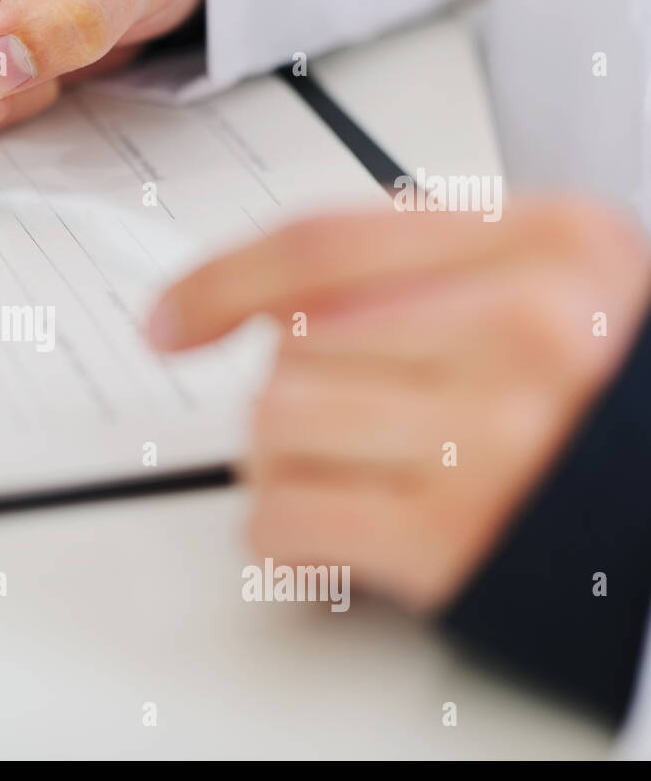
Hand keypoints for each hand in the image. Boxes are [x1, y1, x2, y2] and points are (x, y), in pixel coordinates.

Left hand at [147, 202, 650, 611]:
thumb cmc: (610, 412)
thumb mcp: (562, 291)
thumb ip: (435, 263)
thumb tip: (270, 293)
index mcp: (551, 246)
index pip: (329, 242)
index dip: (225, 278)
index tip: (173, 316)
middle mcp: (526, 331)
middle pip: (292, 343)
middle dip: (293, 393)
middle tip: (354, 430)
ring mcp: (492, 437)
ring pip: (273, 422)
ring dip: (281, 463)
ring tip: (352, 481)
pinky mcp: (454, 538)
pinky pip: (282, 517)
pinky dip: (280, 535)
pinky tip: (332, 537)